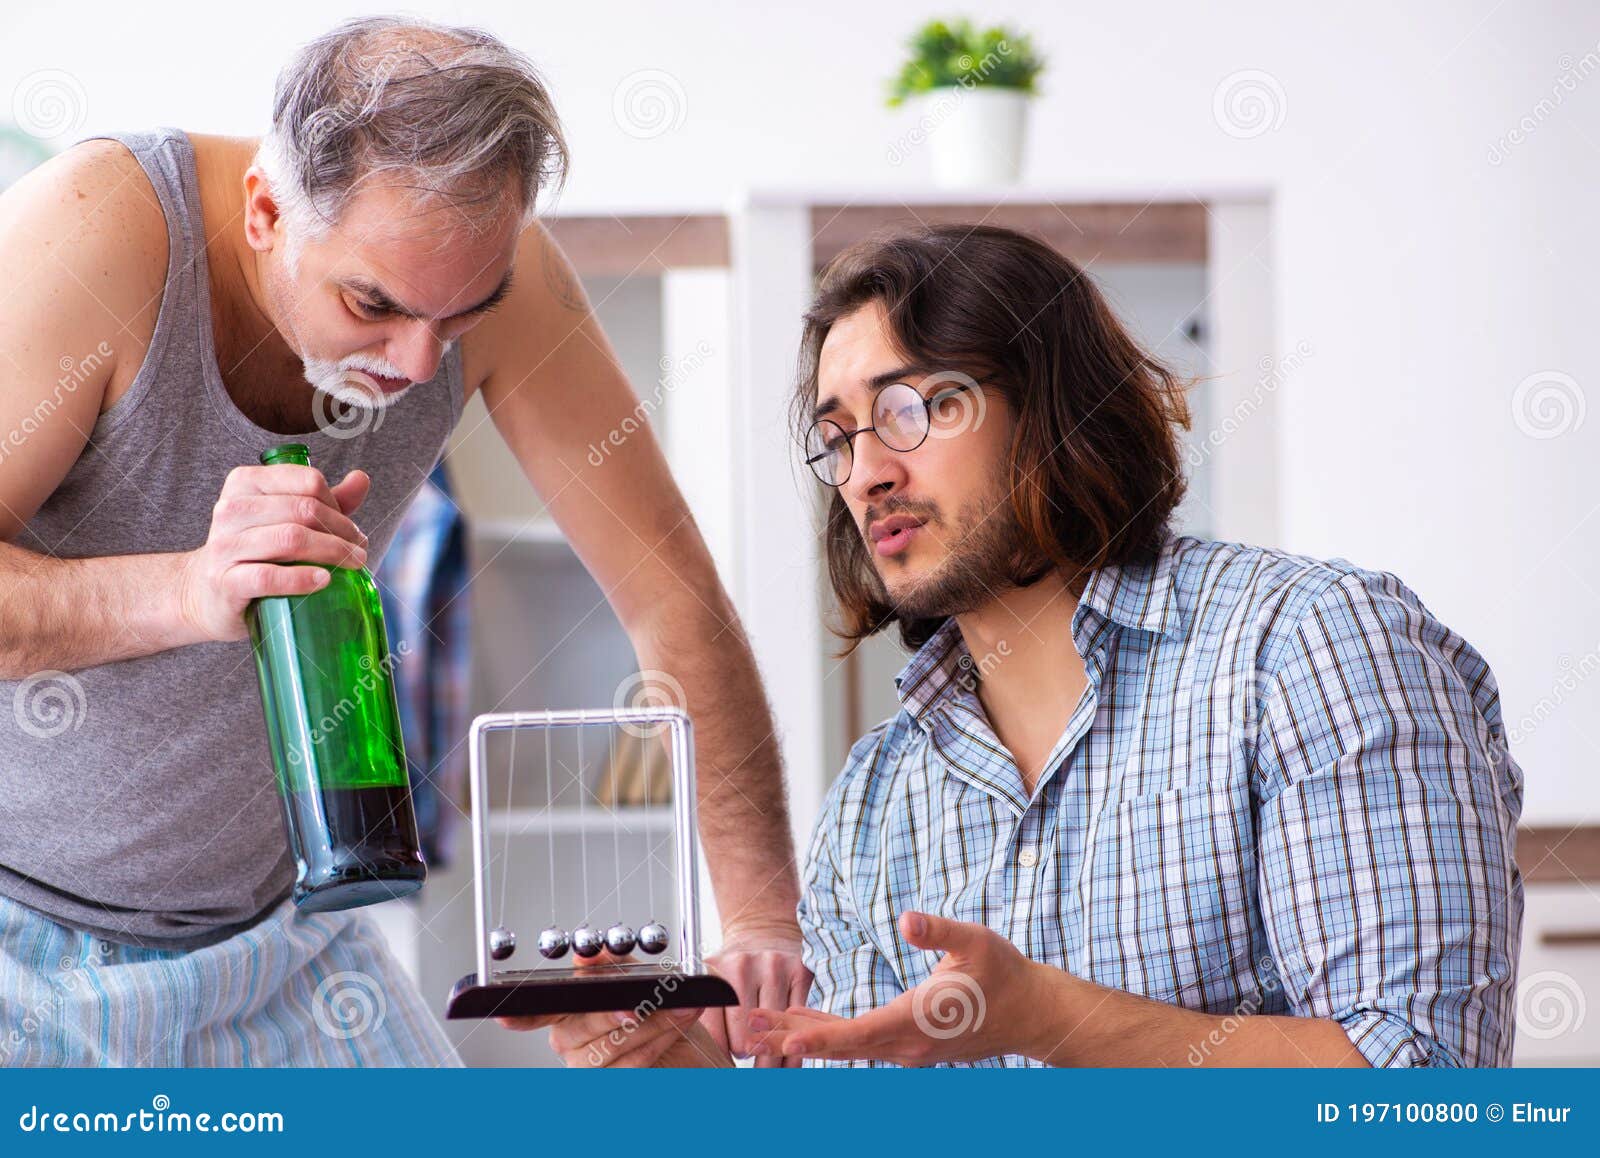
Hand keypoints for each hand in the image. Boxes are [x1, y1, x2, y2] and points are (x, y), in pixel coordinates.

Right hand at [177, 464, 370, 640]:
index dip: (338, 504)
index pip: (308, 481)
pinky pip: (268, 576)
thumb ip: (324, 499)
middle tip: (360, 551)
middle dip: (343, 531)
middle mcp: (231, 508)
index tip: (350, 528)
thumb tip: (361, 478)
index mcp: (247, 482)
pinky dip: (301, 579)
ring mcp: (225, 545)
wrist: (207, 594)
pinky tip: (324, 581)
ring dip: (332, 552)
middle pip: (304, 510)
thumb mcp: (287, 518)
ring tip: (353, 565)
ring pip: (290, 539)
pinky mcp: (225, 581)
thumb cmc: (257, 551)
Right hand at [496, 950, 731, 1067]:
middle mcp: (571, 1042)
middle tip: (649, 1000)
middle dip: (622, 1009)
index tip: (507, 1016)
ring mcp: (589, 1068)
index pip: (533, 1012)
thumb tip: (587, 956)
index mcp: (568, 1010)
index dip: (519, 1016)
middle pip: (583, 1025)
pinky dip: (658, 1042)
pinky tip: (673, 1029)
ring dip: (652, 1024)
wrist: (692, 1051)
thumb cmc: (661, 1014)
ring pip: (612, 1045)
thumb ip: (613, 964)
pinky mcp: (612, 1084)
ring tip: (678, 1008)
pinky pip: (630, 1066)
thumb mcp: (640, 977)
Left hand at [702, 922, 811, 1067]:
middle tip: (749, 1070)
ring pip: (776, 1034)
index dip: (721, 1059)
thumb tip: (706, 1061)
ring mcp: (776, 970)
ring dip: (772, 1053)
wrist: (763, 926)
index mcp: (716, 975)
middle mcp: (744, 969)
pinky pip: (799, 1022)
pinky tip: (789, 1051)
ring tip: (769, 1064)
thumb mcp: (711, 981)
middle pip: (747, 1040)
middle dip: (748, 1059)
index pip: (717, 1035)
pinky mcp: (801, 973)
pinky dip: (795, 1042)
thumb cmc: (735, 961)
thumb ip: (706, 1017)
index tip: (725, 1072)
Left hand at [746, 911, 1055, 1065]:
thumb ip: (940, 931)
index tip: (784, 1039)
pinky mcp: (909, 1045)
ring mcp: (908, 1049)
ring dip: (805, 1037)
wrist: (1032, 1013)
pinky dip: (829, 1036)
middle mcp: (908, 1044)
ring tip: (761, 1030)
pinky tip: (804, 1029)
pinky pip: (860, 1043)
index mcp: (918, 1020)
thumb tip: (907, 919)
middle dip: (792, 1036)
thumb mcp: (977, 942)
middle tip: (748, 1028)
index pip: (858, 1033)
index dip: (819, 1037)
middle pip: (841, 1044)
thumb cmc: (1006, 975)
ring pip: (848, 1046)